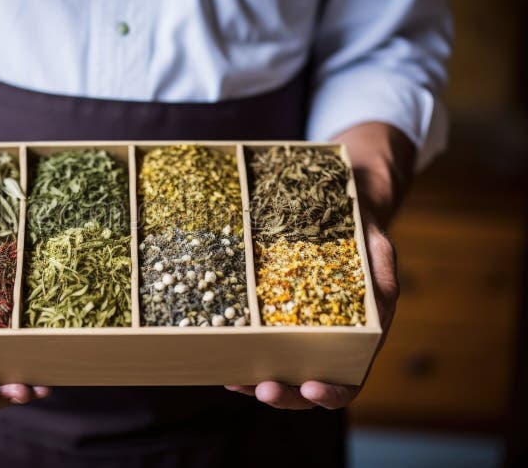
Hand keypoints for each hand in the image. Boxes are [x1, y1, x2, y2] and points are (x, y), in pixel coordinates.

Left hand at [225, 212, 397, 408]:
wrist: (336, 213)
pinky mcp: (271, 314)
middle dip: (283, 394)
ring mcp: (294, 331)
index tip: (311, 388)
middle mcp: (323, 343)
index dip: (331, 393)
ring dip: (254, 381)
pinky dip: (240, 349)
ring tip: (234, 380)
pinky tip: (223, 344)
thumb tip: (383, 299)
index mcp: (357, 340)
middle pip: (304, 386)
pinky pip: (254, 339)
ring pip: (275, 370)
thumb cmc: (363, 235)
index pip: (348, 382)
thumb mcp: (378, 252)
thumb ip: (382, 279)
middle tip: (262, 389)